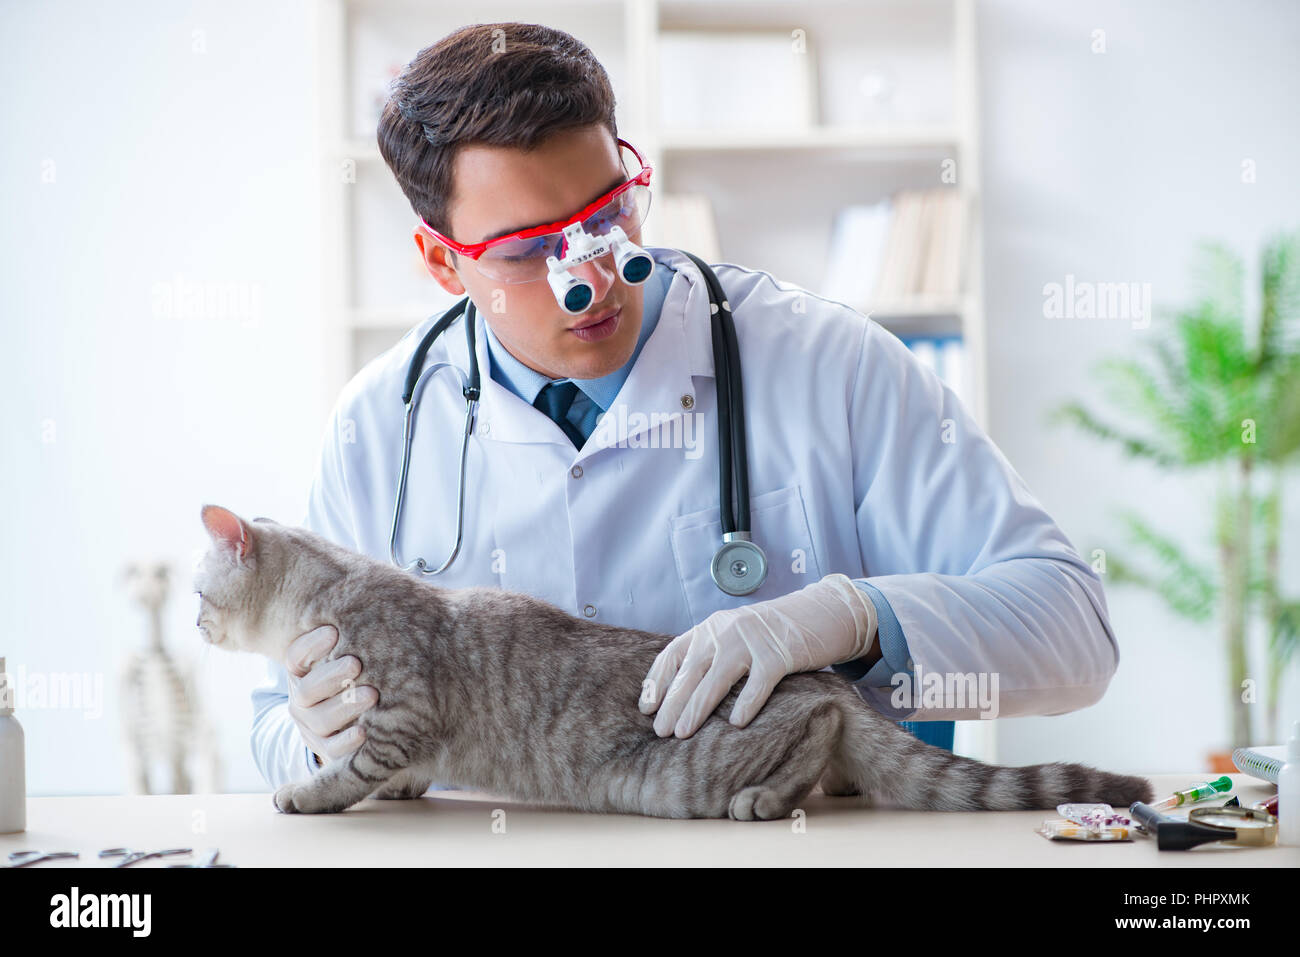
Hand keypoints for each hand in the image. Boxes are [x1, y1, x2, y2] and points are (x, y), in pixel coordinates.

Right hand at [285, 625, 377, 764]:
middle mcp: (302, 699)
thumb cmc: (356, 674)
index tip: (334, 631)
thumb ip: (351, 634)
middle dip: (332, 676)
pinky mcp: (327, 748)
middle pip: (307, 689)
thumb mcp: (346, 653)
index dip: (312, 645)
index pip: (297, 657)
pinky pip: (332, 748)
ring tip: (372, 694)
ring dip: (345, 706)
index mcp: (301, 672)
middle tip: (356, 663)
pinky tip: (364, 731)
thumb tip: (369, 599)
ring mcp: (312, 726)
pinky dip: (346, 741)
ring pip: (320, 719)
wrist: (353, 720)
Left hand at [639, 573, 878, 738]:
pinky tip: (737, 724)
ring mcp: (751, 642)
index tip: (646, 708)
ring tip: (683, 733)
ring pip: (717, 679)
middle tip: (660, 732)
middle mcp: (724, 632)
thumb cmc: (769, 636)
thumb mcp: (731, 637)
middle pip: (690, 672)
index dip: (657, 682)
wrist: (817, 615)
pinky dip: (747, 703)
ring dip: (697, 708)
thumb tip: (677, 698)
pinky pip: (759, 682)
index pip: (672, 654)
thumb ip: (707, 656)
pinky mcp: (779, 655)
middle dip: (672, 703)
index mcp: (708, 628)